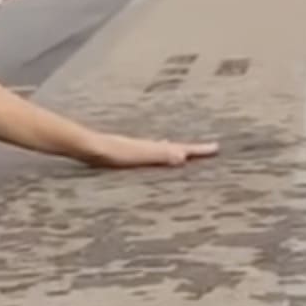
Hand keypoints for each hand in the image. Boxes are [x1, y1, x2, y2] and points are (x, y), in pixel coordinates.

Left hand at [82, 132, 219, 169]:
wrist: (89, 146)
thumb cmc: (113, 153)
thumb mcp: (140, 155)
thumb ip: (160, 155)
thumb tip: (184, 156)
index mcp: (154, 148)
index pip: (182, 149)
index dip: (198, 150)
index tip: (216, 148)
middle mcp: (148, 146)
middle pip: (175, 147)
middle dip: (191, 150)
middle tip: (206, 150)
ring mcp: (137, 149)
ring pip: (162, 149)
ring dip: (175, 151)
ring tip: (183, 153)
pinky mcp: (126, 154)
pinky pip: (149, 155)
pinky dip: (157, 155)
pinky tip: (149, 159)